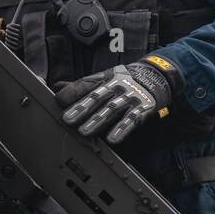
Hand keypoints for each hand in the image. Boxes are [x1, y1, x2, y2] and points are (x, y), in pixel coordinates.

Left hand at [54, 60, 176, 144]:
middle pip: (97, 97)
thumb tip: (57, 88)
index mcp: (105, 78)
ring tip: (84, 131)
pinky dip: (121, 129)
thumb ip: (81, 86)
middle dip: (81, 108)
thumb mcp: (104, 78)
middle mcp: (116, 86)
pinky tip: (113, 139)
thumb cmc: (124, 79)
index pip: (86, 84)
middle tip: (67, 119)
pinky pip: (131, 119)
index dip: (73, 92)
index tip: (59, 100)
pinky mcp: (142, 108)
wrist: (157, 75)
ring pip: (111, 109)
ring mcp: (129, 97)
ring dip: (97, 121)